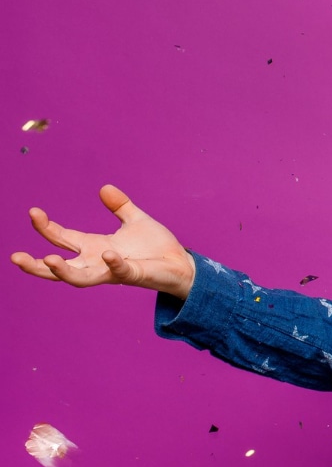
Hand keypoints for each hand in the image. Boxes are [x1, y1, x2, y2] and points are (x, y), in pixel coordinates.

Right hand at [11, 185, 195, 299]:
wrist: (181, 263)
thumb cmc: (156, 247)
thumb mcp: (135, 221)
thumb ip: (119, 206)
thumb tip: (104, 188)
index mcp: (95, 247)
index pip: (63, 238)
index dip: (46, 227)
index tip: (33, 212)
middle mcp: (98, 262)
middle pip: (60, 267)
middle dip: (36, 265)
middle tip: (16, 257)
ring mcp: (113, 271)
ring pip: (80, 278)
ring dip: (64, 272)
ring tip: (49, 260)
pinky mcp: (133, 275)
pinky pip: (118, 270)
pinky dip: (112, 263)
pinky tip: (107, 253)